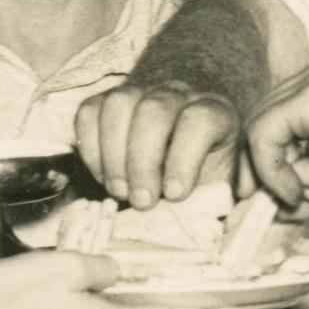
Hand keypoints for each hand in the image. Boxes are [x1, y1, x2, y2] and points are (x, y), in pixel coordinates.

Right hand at [76, 81, 240, 208]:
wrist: (187, 140)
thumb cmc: (205, 168)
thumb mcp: (219, 182)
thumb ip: (210, 197)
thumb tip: (193, 218)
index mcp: (216, 111)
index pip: (201, 119)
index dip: (184, 159)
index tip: (174, 195)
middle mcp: (179, 92)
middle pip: (154, 110)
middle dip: (143, 161)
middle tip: (141, 201)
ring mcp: (141, 90)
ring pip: (118, 105)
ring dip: (113, 155)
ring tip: (119, 192)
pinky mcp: (108, 98)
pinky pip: (89, 111)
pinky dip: (90, 148)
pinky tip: (103, 176)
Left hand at [243, 52, 308, 213]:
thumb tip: (274, 210)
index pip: (279, 117)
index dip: (269, 160)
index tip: (276, 197)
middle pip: (263, 119)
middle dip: (264, 170)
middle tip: (276, 205)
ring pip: (260, 128)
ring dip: (278, 174)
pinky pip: (265, 134)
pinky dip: (274, 170)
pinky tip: (300, 191)